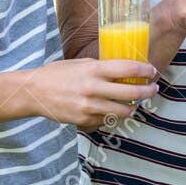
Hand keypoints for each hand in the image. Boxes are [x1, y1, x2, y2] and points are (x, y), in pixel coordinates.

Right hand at [27, 58, 156, 130]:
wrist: (32, 93)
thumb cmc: (56, 74)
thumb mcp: (80, 64)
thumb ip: (101, 68)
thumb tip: (124, 70)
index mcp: (93, 70)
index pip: (128, 68)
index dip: (145, 70)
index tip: (152, 71)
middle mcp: (93, 88)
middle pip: (132, 92)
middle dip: (147, 91)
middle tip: (153, 89)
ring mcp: (89, 107)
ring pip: (123, 111)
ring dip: (133, 107)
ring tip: (135, 103)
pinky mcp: (84, 120)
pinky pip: (107, 120)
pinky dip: (113, 116)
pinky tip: (112, 110)